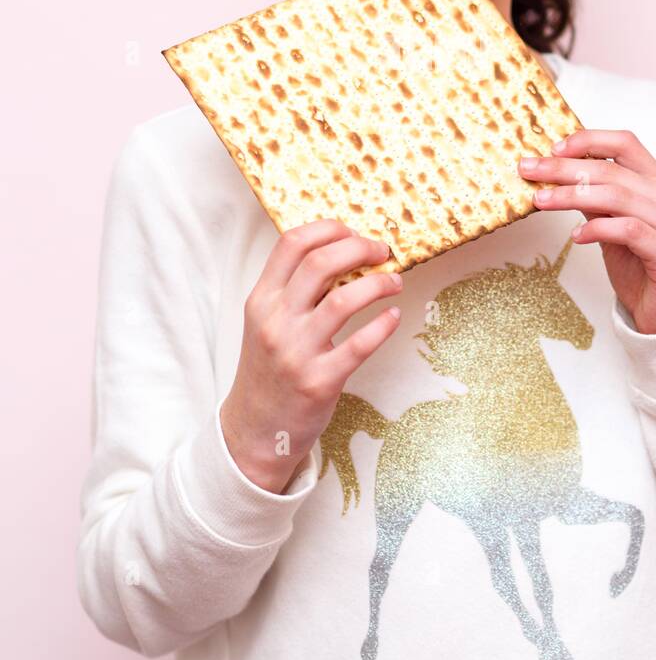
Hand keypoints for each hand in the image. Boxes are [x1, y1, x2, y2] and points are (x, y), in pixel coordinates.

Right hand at [220, 220, 401, 492]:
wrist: (256, 431)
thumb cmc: (269, 369)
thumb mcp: (266, 322)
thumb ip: (292, 289)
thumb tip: (340, 250)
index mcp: (261, 300)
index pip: (292, 243)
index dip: (328, 229)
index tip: (353, 231)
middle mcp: (275, 321)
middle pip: (321, 263)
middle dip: (360, 248)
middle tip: (382, 252)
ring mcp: (296, 352)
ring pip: (343, 300)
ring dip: (379, 284)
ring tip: (394, 283)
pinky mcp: (320, 382)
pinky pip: (360, 345)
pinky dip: (383, 326)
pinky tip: (394, 317)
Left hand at [518, 131, 655, 336]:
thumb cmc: (640, 266)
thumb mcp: (611, 226)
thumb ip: (594, 199)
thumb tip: (556, 175)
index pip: (625, 143)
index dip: (588, 140)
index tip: (553, 148)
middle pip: (611, 170)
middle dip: (564, 168)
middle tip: (529, 170)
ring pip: (617, 196)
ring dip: (572, 196)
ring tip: (541, 200)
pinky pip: (628, 230)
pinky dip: (597, 229)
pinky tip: (575, 236)